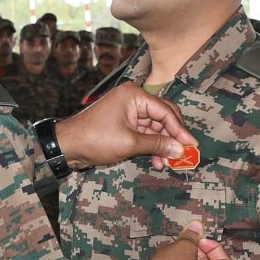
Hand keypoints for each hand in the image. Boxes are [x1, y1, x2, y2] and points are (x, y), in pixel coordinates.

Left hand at [54, 84, 196, 169]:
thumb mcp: (129, 143)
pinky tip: (156, 161)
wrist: (67, 146)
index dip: (180, 130)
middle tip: (184, 155)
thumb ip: (157, 145)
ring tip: (167, 163)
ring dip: (162, 145)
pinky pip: (144, 133)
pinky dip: (151, 146)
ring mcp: (128, 111)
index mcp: (134, 95)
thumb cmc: (94, 139)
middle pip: (163, 117)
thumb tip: (180, 150)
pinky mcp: (124, 123)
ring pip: (154, 127)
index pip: (166, 111)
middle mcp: (133, 99)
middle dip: (172, 137)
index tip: (192, 146)